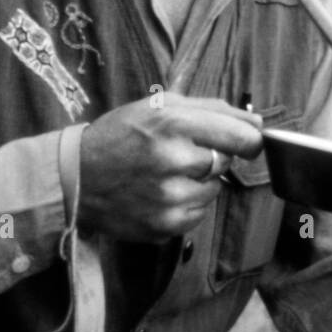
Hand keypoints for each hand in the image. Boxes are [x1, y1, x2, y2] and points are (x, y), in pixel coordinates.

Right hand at [77, 93, 263, 242]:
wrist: (74, 177)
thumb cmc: (120, 135)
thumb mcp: (158, 106)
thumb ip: (211, 109)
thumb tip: (256, 123)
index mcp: (172, 123)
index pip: (241, 136)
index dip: (249, 138)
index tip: (247, 140)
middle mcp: (173, 160)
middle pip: (226, 161)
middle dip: (211, 155)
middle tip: (180, 152)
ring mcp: (169, 198)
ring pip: (214, 189)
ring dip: (198, 181)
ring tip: (164, 173)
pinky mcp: (165, 225)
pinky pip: (198, 213)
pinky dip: (186, 203)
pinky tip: (159, 193)